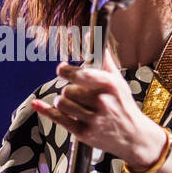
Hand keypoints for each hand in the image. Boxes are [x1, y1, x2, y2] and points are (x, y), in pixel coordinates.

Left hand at [30, 47, 166, 168]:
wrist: (133, 137)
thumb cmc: (123, 104)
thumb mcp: (118, 81)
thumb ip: (103, 58)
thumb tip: (90, 35)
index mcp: (109, 85)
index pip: (81, 75)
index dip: (66, 71)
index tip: (61, 69)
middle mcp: (102, 102)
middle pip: (68, 90)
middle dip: (70, 91)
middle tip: (80, 95)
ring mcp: (93, 119)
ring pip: (61, 103)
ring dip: (63, 102)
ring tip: (75, 104)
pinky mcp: (84, 133)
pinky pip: (58, 118)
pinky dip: (46, 110)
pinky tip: (37, 104)